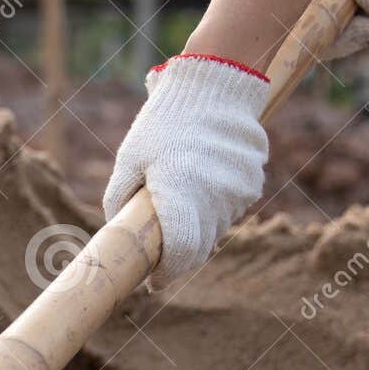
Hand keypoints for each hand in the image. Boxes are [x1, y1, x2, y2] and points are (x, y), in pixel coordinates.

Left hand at [102, 54, 271, 289]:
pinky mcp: (251, 182)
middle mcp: (214, 201)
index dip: (166, 275)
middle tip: (161, 255)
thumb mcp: (129, 158)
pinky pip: (231, 208)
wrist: (212, 87)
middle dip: (179, 256)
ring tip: (180, 211)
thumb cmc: (162, 122)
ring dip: (198, 231)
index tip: (153, 282)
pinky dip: (215, 208)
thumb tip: (117, 228)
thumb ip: (119, 197)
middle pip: (199, 248)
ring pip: (216, 229)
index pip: (179, 256)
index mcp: (181, 198)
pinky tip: (201, 188)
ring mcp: (238, 193)